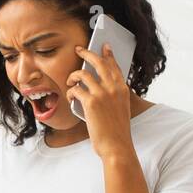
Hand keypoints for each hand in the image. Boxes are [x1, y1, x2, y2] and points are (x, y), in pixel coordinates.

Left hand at [67, 43, 133, 160]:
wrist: (117, 146)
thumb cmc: (117, 131)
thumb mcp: (121, 109)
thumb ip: (114, 96)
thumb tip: (100, 87)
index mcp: (122, 89)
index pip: (115, 66)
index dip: (108, 55)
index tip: (104, 47)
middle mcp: (113, 88)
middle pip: (99, 63)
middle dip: (87, 53)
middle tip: (79, 50)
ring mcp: (102, 94)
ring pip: (83, 74)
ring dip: (73, 75)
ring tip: (70, 81)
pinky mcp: (91, 102)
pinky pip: (76, 89)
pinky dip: (70, 91)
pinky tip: (70, 96)